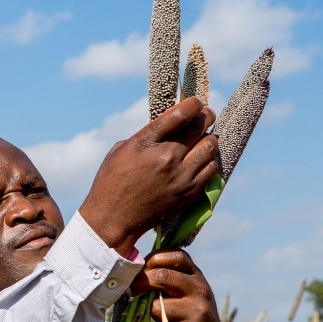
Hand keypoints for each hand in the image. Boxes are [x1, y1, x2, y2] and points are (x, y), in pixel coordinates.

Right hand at [80, 96, 217, 256]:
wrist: (113, 219)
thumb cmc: (111, 182)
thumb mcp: (120, 151)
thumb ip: (146, 136)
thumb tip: (168, 125)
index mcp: (146, 143)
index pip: (179, 114)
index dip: (193, 104)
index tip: (196, 102)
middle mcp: (166, 157)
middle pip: (200, 127)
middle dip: (205, 117)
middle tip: (206, 115)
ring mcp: (180, 176)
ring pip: (210, 146)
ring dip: (207, 139)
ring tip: (201, 139)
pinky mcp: (189, 192)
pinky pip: (211, 168)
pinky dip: (208, 160)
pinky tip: (199, 160)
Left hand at [129, 249, 231, 321]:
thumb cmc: (189, 311)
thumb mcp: (184, 289)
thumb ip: (166, 277)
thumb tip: (134, 271)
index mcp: (196, 275)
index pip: (175, 255)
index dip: (153, 259)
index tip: (142, 269)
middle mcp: (200, 290)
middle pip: (162, 276)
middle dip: (141, 282)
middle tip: (133, 290)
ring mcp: (197, 311)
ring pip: (157, 306)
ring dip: (151, 313)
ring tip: (162, 318)